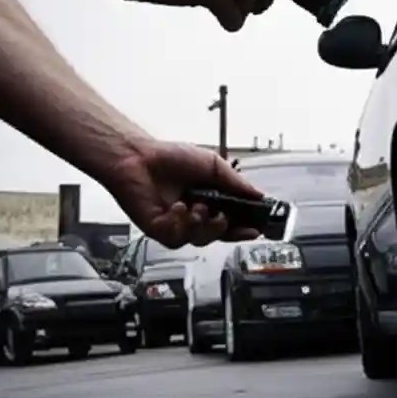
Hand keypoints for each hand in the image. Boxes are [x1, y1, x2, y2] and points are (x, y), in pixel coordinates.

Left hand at [106, 139, 263, 247]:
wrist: (138, 157)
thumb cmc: (170, 157)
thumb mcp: (213, 165)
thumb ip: (236, 183)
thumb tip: (258, 195)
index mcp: (210, 201)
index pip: (232, 222)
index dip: (244, 229)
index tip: (256, 229)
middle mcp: (194, 215)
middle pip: (218, 236)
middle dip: (224, 230)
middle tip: (224, 218)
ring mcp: (177, 225)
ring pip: (199, 240)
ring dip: (202, 225)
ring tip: (198, 207)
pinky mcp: (159, 230)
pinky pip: (176, 238)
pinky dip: (180, 223)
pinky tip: (177, 207)